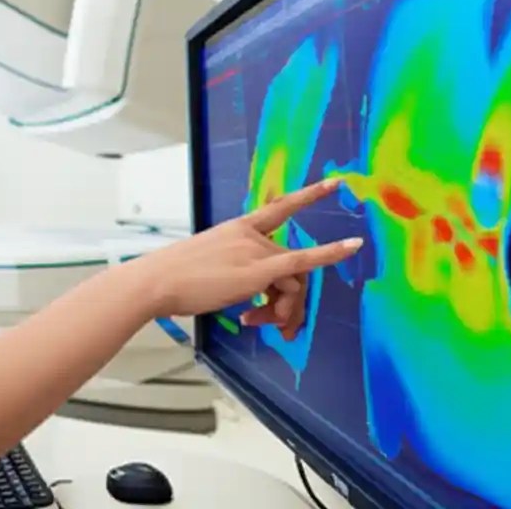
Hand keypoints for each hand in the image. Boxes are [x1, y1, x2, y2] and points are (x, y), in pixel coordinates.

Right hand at [132, 178, 361, 336]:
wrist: (158, 281)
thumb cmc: (174, 279)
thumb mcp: (210, 268)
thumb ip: (238, 273)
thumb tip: (259, 297)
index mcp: (237, 228)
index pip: (278, 207)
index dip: (307, 195)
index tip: (333, 183)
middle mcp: (250, 235)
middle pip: (291, 265)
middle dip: (290, 300)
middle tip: (278, 327)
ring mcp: (255, 250)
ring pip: (292, 280)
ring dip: (284, 309)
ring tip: (260, 325)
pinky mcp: (258, 269)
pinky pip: (302, 262)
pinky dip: (331, 253)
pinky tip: (353, 245)